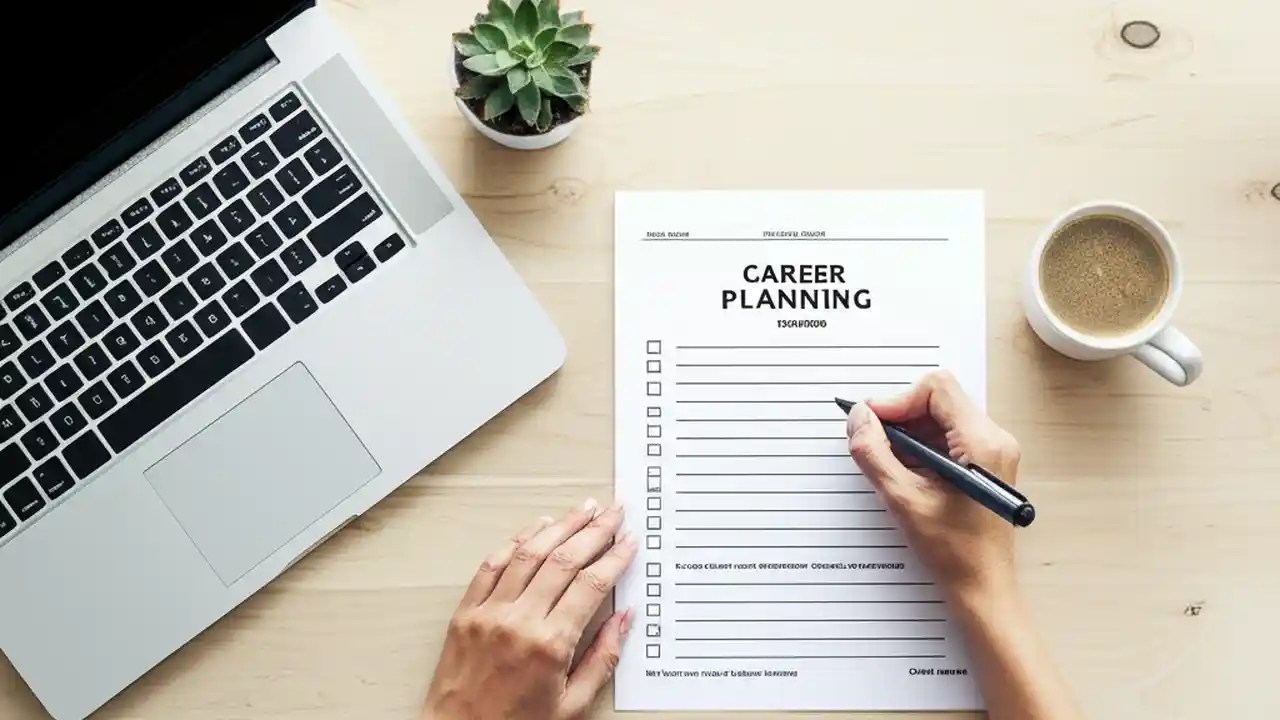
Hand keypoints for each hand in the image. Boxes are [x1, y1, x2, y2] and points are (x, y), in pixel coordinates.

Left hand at [423, 499, 637, 719]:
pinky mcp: (466, 613)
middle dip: (594, 531)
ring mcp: (489, 613)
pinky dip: (516, 541)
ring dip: (560, 526)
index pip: (591, 585)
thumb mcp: (573, 707)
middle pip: (564, 560)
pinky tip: (536, 528)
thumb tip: (624, 619)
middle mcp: (519, 621)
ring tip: (582, 509)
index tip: (629, 542)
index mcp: (550, 645)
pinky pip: (492, 565)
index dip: (614, 558)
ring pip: (529, 554)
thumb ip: (603, 659)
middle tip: (614, 512)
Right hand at [845, 370, 1020, 604]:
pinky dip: (918, 445)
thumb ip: (874, 453)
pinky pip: (945, 436)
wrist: (982, 586)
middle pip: (938, 400)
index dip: (897, 399)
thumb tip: (859, 418)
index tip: (871, 420)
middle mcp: (994, 440)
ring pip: (939, 416)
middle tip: (871, 438)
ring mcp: (991, 451)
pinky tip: (904, 470)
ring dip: (907, 431)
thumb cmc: (954, 552)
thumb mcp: (903, 499)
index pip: (937, 389)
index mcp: (983, 444)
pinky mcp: (983, 462)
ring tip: (886, 460)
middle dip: (899, 415)